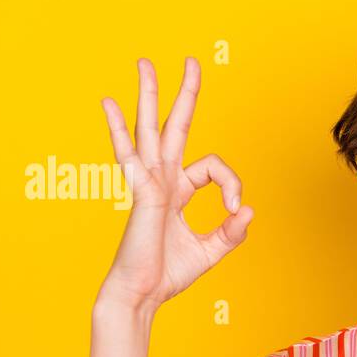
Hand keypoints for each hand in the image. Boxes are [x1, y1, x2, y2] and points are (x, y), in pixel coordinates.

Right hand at [97, 57, 252, 311]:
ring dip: (148, 95)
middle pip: (174, 126)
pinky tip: (108, 103)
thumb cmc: (168, 274)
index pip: (213, 167)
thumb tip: (248, 210)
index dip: (231, 184)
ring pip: (149, 129)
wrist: (142, 295)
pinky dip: (117, 129)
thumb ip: (231, 231)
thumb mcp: (211, 250)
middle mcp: (162, 179)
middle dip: (184, 94)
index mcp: (178, 190)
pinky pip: (129, 155)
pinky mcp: (140, 191)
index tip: (235, 210)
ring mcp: (148, 182)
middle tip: (192, 61)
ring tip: (145, 63)